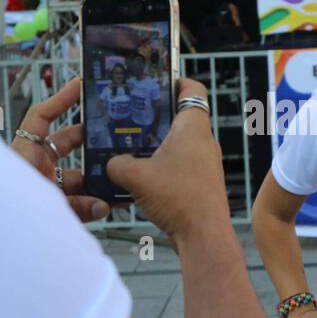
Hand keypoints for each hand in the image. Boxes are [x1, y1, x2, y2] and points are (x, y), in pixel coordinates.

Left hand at [12, 76, 109, 222]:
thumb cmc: (4, 211)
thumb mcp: (42, 201)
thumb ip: (75, 205)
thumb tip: (102, 205)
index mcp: (25, 154)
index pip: (41, 117)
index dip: (60, 100)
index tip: (80, 86)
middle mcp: (35, 166)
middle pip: (67, 143)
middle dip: (91, 140)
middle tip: (114, 132)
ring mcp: (44, 184)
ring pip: (76, 175)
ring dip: (96, 178)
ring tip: (118, 176)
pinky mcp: (50, 204)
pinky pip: (76, 201)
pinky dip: (92, 204)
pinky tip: (108, 205)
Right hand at [106, 78, 229, 245]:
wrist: (204, 236)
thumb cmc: (178, 198)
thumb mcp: (135, 176)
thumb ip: (117, 163)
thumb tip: (111, 163)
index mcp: (193, 126)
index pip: (192, 88)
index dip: (174, 80)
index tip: (153, 82)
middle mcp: (204, 141)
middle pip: (180, 117)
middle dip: (154, 117)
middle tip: (129, 118)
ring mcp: (205, 163)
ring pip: (178, 144)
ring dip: (156, 145)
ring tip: (130, 148)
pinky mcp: (202, 183)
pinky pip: (180, 166)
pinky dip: (162, 166)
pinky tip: (140, 177)